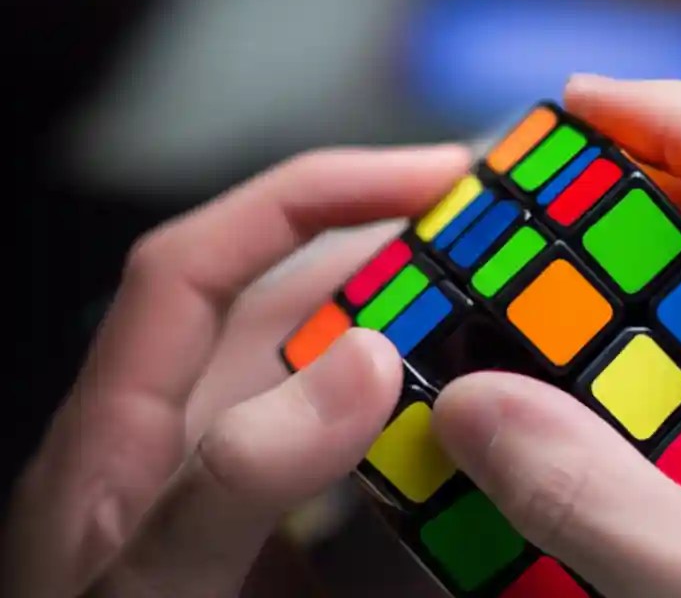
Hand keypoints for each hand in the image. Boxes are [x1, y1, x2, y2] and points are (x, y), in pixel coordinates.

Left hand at [3, 146, 471, 597]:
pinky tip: (475, 477)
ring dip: (415, 362)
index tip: (422, 178)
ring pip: (329, 400)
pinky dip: (416, 472)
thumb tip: (367, 359)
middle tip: (496, 244)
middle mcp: (173, 454)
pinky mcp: (270, 566)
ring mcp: (227, 513)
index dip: (308, 197)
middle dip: (387, 265)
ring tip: (507, 340)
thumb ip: (240, 478)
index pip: (202, 260)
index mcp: (119, 432)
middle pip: (281, 316)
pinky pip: (354, 492)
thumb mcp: (154, 591)